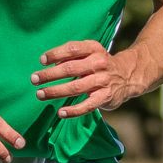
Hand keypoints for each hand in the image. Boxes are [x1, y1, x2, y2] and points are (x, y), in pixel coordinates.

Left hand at [32, 39, 151, 118]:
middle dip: (50, 75)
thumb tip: (49, 64)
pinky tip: (60, 113)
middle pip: (70, 69)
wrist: (128, 75)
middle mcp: (99, 63)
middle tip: (34, 79)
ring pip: (75, 87)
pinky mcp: (105, 97)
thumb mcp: (90, 53)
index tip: (42, 61)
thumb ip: (72, 56)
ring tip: (40, 94)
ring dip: (56, 91)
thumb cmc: (100, 63)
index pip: (72, 49)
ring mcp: (102, 81)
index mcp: (93, 49)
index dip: (55, 54)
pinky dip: (73, 111)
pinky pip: (87, 105)